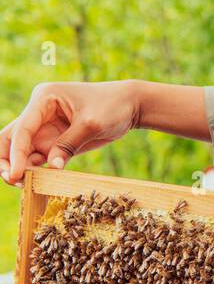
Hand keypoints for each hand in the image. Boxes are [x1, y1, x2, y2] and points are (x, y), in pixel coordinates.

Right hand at [0, 81, 142, 184]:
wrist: (131, 105)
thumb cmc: (112, 106)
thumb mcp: (92, 124)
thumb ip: (69, 144)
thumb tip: (52, 167)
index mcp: (44, 98)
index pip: (23, 129)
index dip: (16, 153)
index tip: (16, 174)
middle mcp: (38, 113)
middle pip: (11, 138)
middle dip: (7, 159)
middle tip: (12, 180)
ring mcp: (45, 128)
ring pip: (21, 150)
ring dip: (19, 167)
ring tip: (23, 185)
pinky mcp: (54, 141)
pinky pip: (38, 157)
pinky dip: (34, 169)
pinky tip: (35, 182)